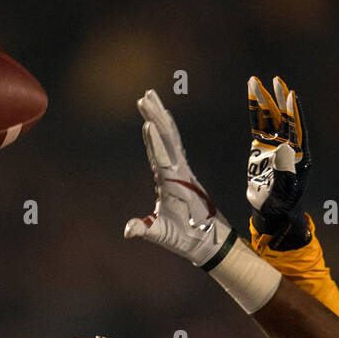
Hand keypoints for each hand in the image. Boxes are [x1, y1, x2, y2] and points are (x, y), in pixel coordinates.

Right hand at [124, 90, 236, 268]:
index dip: (155, 142)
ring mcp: (182, 170)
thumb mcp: (164, 235)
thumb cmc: (187, 238)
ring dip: (160, 117)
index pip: (163, 158)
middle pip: (167, 139)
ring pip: (170, 137)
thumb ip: (146, 230)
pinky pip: (172, 145)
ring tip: (149, 98)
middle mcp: (179, 172)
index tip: (148, 123)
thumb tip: (128, 230)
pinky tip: (160, 120)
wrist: (209, 241)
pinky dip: (165, 130)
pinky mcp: (181, 172)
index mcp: (174, 184)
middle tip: (145, 96)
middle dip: (156, 116)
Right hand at [246, 76, 311, 248]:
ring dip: (264, 100)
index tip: (290, 95)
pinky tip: (251, 96)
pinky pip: (257, 125)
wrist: (271, 209)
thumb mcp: (285, 190)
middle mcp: (288, 145)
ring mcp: (274, 144)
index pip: (297, 128)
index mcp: (300, 153)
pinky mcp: (261, 146)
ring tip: (255, 81)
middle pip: (284, 118)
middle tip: (276, 81)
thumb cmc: (282, 202)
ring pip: (269, 118)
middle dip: (279, 99)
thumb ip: (285, 170)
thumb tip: (284, 149)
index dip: (293, 112)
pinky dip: (254, 111)